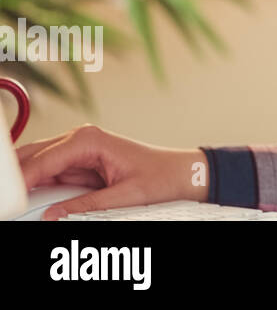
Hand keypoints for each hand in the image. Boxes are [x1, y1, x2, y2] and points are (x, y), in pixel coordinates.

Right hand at [16, 124, 208, 219]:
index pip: (41, 160)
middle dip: (15, 178)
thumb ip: (87, 206)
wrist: (180, 173)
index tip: (9, 201)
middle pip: (31, 157)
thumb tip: (53, 215)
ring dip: (25, 182)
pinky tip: (28, 199)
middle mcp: (80, 140)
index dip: (21, 181)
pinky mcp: (78, 164)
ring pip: (35, 165)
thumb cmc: (161, 177)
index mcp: (89, 140)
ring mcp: (77, 151)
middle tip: (8, 203)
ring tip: (16, 203)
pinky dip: (36, 187)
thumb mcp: (126, 196)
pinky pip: (47, 175)